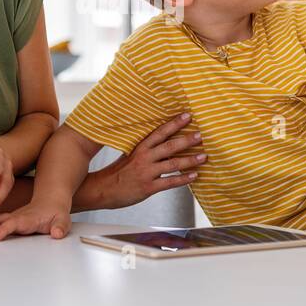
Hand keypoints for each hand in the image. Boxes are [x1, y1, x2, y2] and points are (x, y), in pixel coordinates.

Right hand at [0, 200, 70, 241]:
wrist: (52, 200)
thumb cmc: (56, 212)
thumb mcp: (63, 219)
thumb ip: (61, 227)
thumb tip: (58, 233)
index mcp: (27, 217)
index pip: (13, 223)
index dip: (3, 230)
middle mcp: (16, 216)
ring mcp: (11, 217)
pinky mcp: (8, 219)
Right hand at [85, 113, 206, 210]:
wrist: (102, 189)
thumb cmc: (117, 172)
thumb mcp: (129, 156)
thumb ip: (147, 150)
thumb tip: (165, 144)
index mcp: (139, 148)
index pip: (159, 132)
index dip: (174, 124)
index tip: (187, 116)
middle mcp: (144, 158)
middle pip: (169, 146)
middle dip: (186, 140)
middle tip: (200, 135)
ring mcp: (146, 172)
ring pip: (172, 164)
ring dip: (190, 160)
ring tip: (204, 156)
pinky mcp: (148, 187)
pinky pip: (170, 182)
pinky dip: (183, 179)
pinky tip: (194, 175)